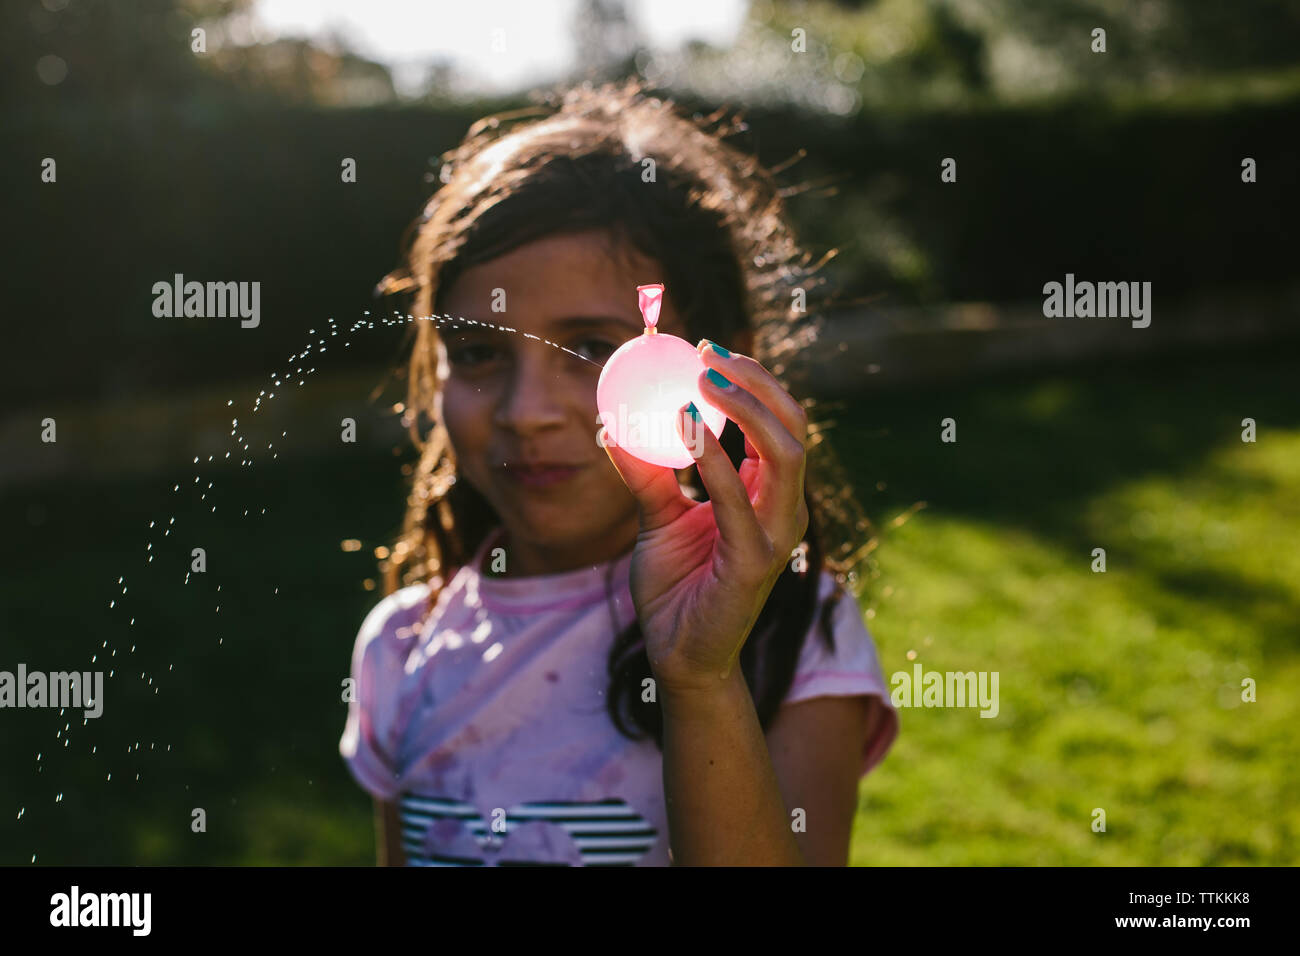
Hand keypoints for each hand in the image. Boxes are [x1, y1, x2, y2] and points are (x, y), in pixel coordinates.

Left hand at [602, 341, 810, 695]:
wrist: (678, 657)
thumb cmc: (676, 588)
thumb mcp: (656, 517)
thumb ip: (646, 472)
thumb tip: (612, 423)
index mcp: (768, 494)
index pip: (778, 422)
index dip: (751, 380)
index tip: (706, 349)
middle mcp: (783, 509)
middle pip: (793, 425)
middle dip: (757, 381)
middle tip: (708, 353)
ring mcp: (777, 535)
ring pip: (785, 451)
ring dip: (746, 407)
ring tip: (704, 379)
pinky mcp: (757, 561)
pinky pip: (739, 499)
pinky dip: (714, 458)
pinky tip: (686, 427)